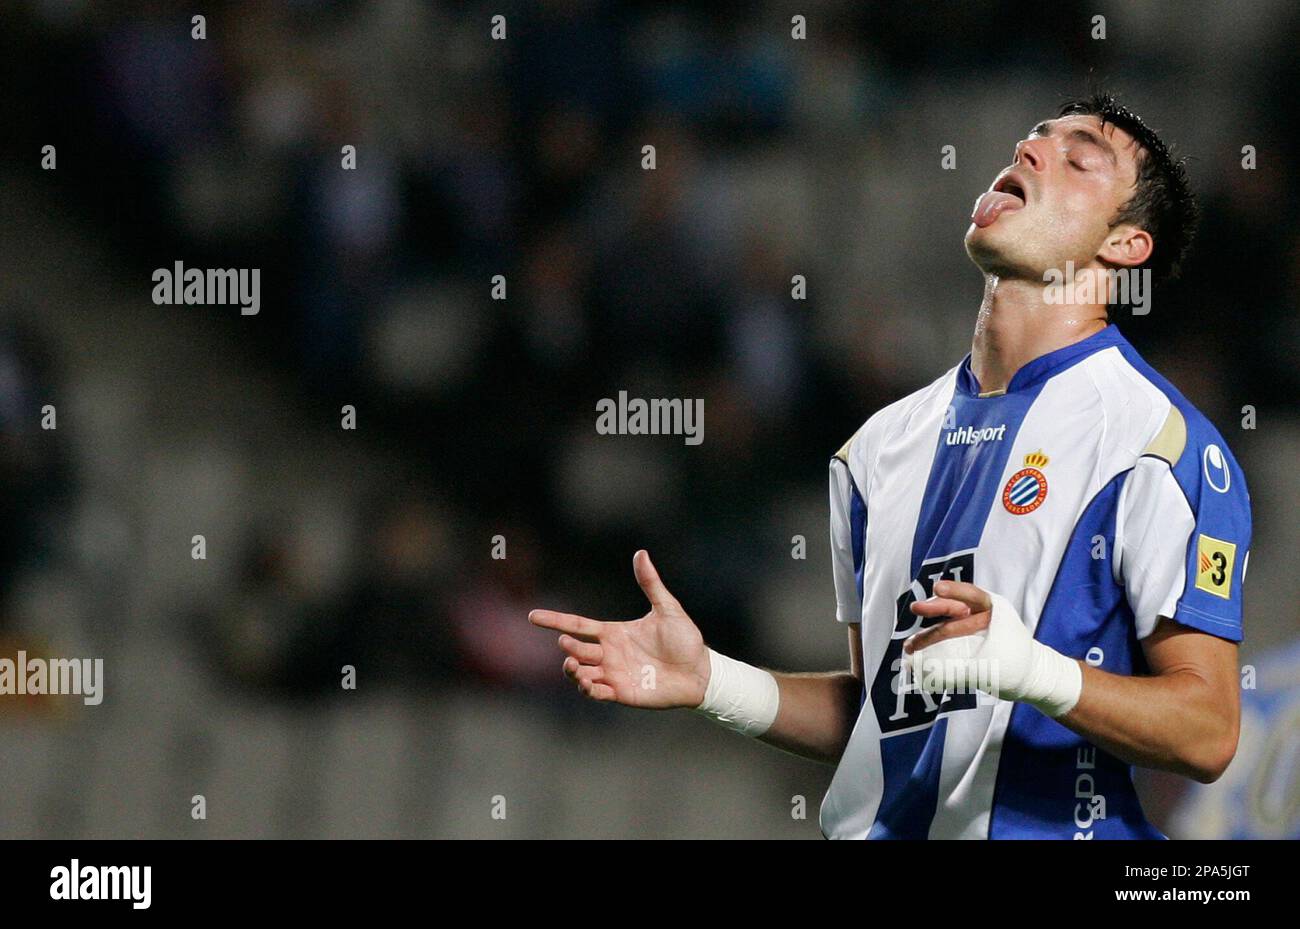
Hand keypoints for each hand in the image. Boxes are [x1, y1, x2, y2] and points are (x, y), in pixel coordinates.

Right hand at [528, 550, 710, 707]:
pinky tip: (588, 683)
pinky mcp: (622, 693)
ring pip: (581, 673)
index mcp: (614, 633)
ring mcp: (614, 674)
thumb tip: (641, 553)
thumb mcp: (667, 608)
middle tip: (565, 643)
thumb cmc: (685, 640)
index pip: (578, 625)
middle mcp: (609, 653)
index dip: (555, 620)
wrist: (700, 672)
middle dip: (568, 648)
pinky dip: (589, 689)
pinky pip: (598, 692)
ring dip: (572, 671)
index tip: (533, 616)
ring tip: (573, 665)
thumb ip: (651, 583)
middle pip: (576, 650)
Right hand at [901, 580, 1081, 716]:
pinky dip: (930, 649)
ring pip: (944, 627)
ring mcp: (968, 631)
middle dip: (933, 609)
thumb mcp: (994, 664)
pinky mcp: (963, 646)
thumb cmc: (1019, 665)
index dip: (954, 591)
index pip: (972, 595)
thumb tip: (933, 672)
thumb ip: (964, 666)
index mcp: (994, 610)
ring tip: (909, 647)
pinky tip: (915, 655)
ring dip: (926, 636)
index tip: (936, 589)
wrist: (1030, 680)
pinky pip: (944, 645)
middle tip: (915, 608)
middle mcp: (978, 616)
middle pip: (952, 608)